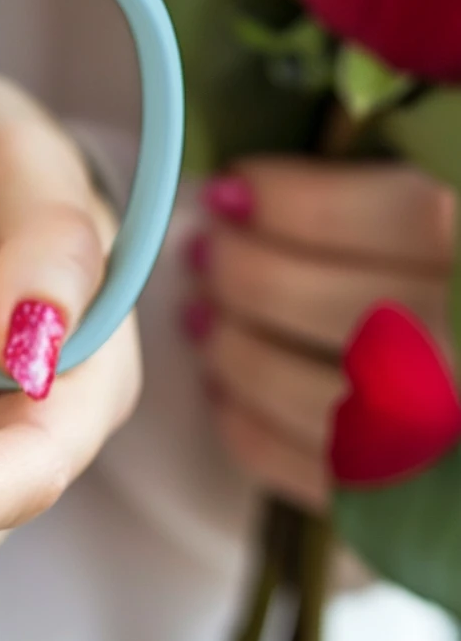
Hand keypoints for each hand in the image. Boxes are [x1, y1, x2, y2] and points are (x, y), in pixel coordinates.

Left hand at [190, 159, 455, 509]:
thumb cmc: (451, 256)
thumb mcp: (452, 177)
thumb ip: (407, 157)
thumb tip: (304, 132)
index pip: (410, 215)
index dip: (300, 201)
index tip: (233, 189)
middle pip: (353, 312)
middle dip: (252, 276)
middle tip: (207, 251)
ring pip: (328, 398)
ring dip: (238, 354)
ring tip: (205, 316)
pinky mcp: (423, 508)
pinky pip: (321, 476)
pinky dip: (251, 429)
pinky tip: (227, 387)